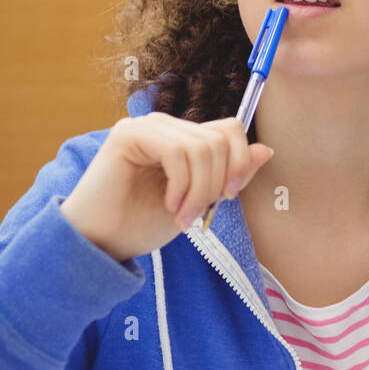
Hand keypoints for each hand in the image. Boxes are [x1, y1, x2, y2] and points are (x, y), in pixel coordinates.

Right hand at [59, 113, 273, 261]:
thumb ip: (230, 176)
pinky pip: (176, 151)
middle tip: (200, 215)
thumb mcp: (199, 201)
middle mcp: (166, 127)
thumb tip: (266, 149)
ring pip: (201, 147)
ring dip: (199, 191)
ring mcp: (146, 127)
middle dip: (217, 183)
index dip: (239, 161)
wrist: (102, 242)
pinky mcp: (128, 135)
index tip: (228, 197)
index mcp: (183, 139)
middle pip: (219, 139)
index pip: (229, 129)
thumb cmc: (142, 223)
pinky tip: (169, 206)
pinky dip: (181, 185)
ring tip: (183, 217)